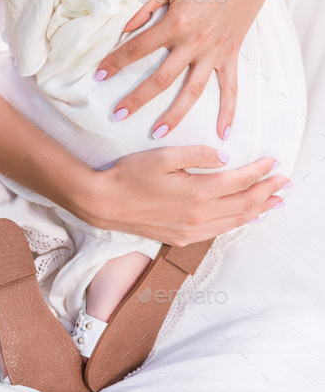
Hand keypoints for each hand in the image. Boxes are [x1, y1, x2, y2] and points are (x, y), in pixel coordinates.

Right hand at [84, 146, 288, 244]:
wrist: (105, 203)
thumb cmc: (130, 175)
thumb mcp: (163, 155)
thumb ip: (197, 154)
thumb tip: (225, 157)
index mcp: (197, 192)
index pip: (238, 181)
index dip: (259, 172)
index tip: (274, 163)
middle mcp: (198, 215)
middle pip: (243, 204)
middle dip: (267, 193)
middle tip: (286, 183)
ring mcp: (191, 230)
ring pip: (234, 221)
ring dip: (258, 210)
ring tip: (275, 202)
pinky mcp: (182, 237)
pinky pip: (219, 231)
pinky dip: (237, 223)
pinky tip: (244, 218)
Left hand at [96, 0, 279, 138]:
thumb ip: (147, 4)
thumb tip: (124, 27)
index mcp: (176, 23)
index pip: (138, 48)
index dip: (115, 62)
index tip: (98, 75)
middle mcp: (194, 42)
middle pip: (161, 78)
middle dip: (137, 98)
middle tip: (117, 115)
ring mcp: (215, 51)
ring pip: (192, 91)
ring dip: (175, 115)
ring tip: (158, 133)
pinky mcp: (232, 53)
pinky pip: (231, 87)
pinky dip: (228, 111)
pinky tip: (223, 132)